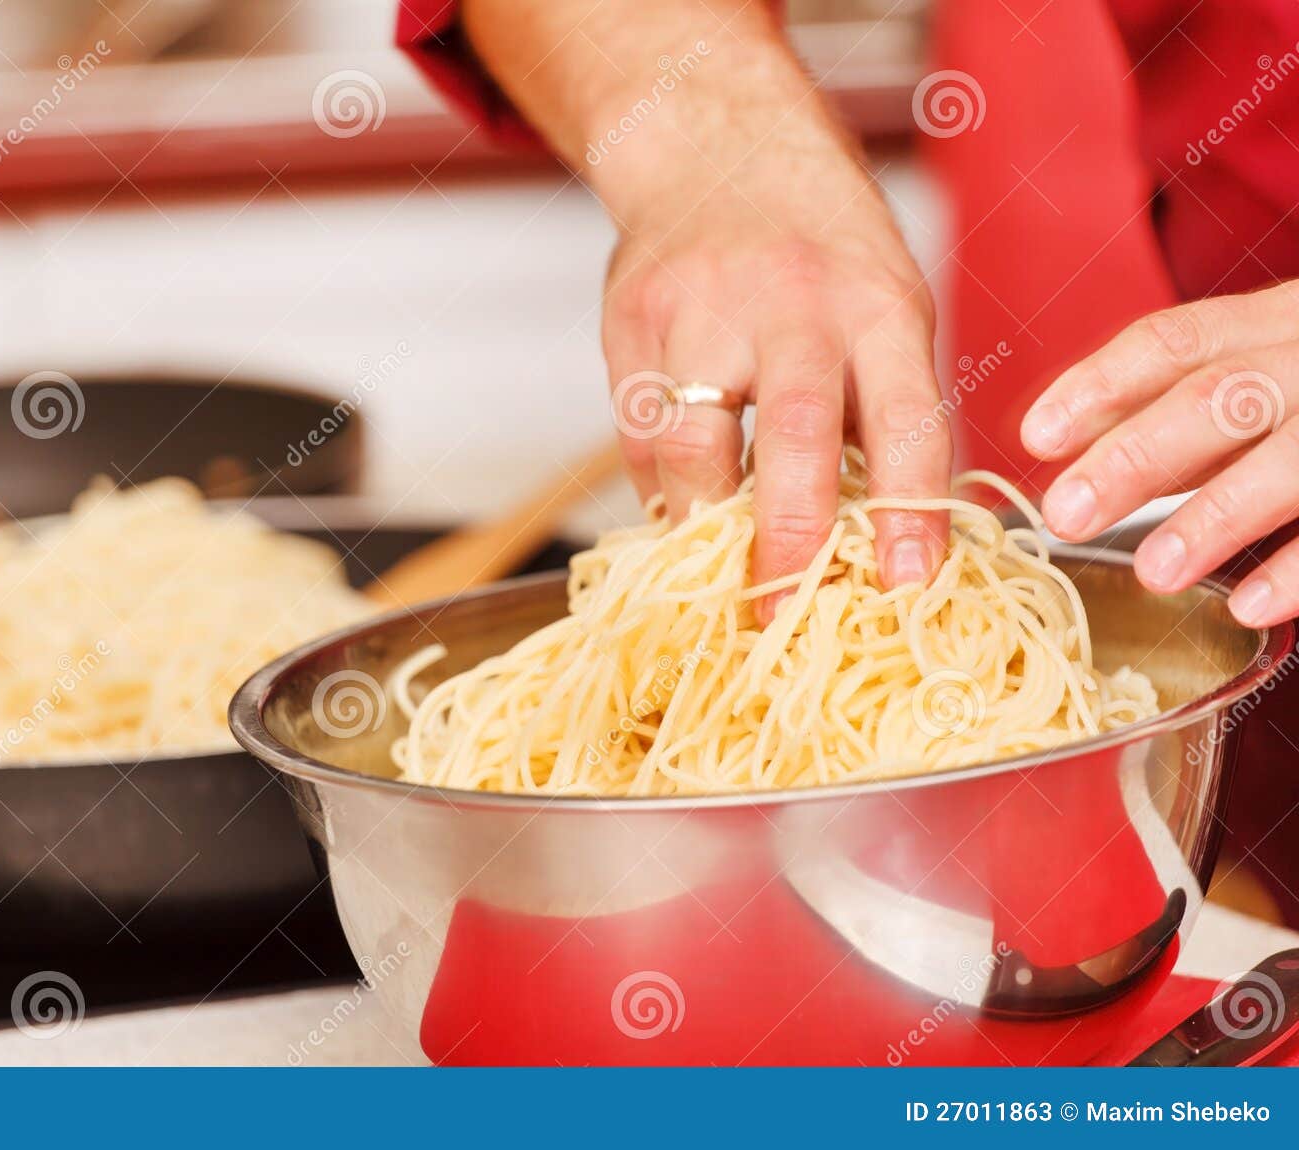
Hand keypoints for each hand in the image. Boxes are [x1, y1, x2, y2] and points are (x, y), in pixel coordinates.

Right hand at [462, 0, 950, 600]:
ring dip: (703, 524)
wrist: (717, 146)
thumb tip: (882, 543)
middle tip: (779, 614)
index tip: (903, 586)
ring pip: (692, 448)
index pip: (906, 422)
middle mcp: (793, 306)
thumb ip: (880, 409)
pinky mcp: (632, 322)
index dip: (907, 512)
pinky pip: (638, 434)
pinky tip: (677, 507)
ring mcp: (702, 311)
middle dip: (787, 542)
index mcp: (878, 306)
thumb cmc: (819, 250)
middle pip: (793, 440)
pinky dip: (658, 486)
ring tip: (716, 567)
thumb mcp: (884, 306)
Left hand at [1022, 280, 1298, 626]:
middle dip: (1137, 456)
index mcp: (1280, 322)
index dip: (1101, 384)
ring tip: (1154, 571)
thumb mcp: (1269, 364)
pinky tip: (1252, 605)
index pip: (1176, 340)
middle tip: (1065, 513)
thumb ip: (1183, 398)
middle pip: (1221, 397)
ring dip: (1218, 514)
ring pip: (1294, 455)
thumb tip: (1067, 440)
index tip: (1036, 435)